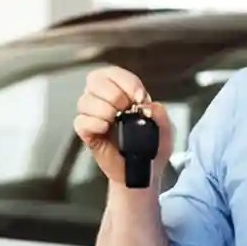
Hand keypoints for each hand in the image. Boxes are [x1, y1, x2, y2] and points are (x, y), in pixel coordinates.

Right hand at [73, 66, 174, 185]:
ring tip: (115, 120)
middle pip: (94, 80)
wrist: (146, 172)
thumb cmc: (153, 148)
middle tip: (126, 109)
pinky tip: (105, 128)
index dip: (126, 82)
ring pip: (85, 100)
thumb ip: (160, 113)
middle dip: (113, 93)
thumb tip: (147, 106)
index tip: (140, 98)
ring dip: (102, 108)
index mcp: (122, 93)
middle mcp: (104, 101)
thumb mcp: (166, 129)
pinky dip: (93, 122)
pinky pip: (80, 122)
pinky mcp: (88, 134)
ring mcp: (94, 117)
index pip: (114, 73)